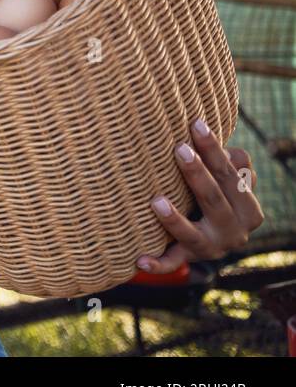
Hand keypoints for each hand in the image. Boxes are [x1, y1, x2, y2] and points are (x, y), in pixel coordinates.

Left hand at [136, 117, 264, 272]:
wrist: (214, 239)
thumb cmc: (217, 194)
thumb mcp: (229, 182)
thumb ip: (233, 166)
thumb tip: (234, 152)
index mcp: (248, 209)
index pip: (232, 176)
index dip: (215, 150)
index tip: (196, 123)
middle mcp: (234, 231)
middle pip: (214, 199)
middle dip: (197, 174)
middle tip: (179, 149)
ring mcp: (211, 248)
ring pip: (193, 234)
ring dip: (174, 219)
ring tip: (155, 201)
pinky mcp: (189, 259)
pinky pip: (172, 262)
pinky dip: (157, 263)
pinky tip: (139, 260)